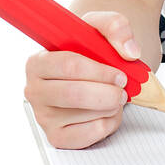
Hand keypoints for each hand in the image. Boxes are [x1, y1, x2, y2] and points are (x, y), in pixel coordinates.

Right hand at [23, 10, 141, 149]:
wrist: (93, 72)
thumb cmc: (90, 50)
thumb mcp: (102, 28)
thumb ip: (116, 27)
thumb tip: (129, 51)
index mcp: (37, 62)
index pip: (68, 66)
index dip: (99, 71)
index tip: (119, 73)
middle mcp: (35, 90)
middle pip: (74, 94)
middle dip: (107, 93)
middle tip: (124, 89)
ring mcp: (44, 117)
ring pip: (85, 115)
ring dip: (111, 107)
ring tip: (115, 97)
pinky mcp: (57, 137)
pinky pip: (88, 135)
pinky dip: (108, 123)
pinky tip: (108, 111)